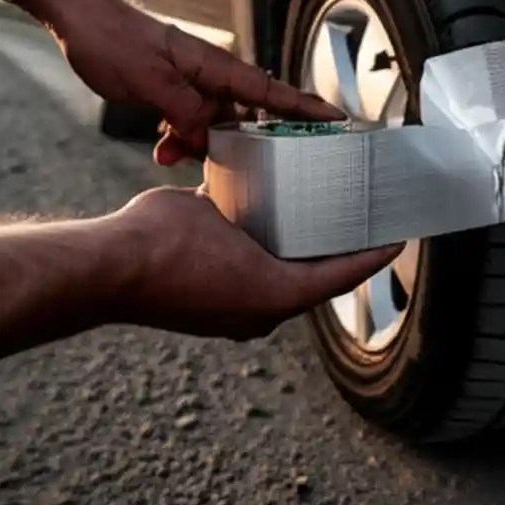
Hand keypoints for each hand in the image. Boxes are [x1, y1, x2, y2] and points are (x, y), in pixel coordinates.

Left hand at [46, 0, 341, 164]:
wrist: (77, 19)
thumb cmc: (113, 39)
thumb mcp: (151, 84)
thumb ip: (187, 114)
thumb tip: (211, 141)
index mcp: (215, 68)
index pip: (273, 93)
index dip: (307, 110)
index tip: (339, 121)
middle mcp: (209, 75)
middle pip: (246, 117)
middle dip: (241, 145)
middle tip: (239, 168)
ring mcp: (191, 82)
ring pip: (212, 124)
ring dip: (198, 145)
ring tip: (171, 154)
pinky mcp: (171, 90)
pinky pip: (189, 122)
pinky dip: (179, 138)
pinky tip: (162, 149)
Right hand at [106, 187, 403, 340]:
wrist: (108, 267)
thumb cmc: (166, 245)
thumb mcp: (219, 217)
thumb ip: (251, 214)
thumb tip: (261, 193)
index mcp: (276, 296)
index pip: (342, 274)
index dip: (373, 253)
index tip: (397, 236)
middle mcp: (262, 310)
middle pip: (317, 277)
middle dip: (338, 249)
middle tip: (360, 218)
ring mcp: (236, 311)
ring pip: (284, 277)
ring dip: (301, 251)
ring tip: (319, 216)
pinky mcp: (212, 306)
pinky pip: (253, 276)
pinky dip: (266, 252)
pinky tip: (267, 222)